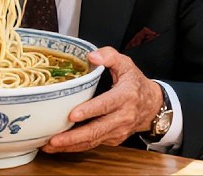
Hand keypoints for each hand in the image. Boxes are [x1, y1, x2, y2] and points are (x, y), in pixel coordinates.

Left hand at [42, 48, 163, 152]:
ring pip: (94, 141)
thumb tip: (92, 57)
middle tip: (54, 139)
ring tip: (50, 145)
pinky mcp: (113, 139)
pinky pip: (94, 144)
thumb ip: (109, 56)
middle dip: (74, 136)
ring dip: (71, 145)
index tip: (72, 115)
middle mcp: (123, 116)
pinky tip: (60, 146)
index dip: (89, 111)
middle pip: (97, 129)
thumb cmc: (134, 83)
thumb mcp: (126, 64)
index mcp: (125, 95)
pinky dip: (76, 147)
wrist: (152, 106)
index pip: (106, 104)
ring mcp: (118, 130)